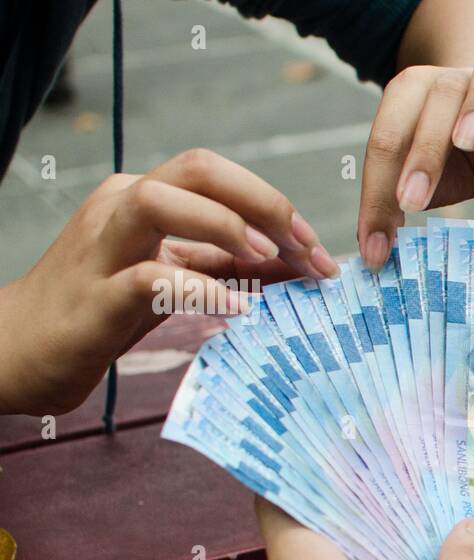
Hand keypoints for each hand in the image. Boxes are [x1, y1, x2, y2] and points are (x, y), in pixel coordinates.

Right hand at [0, 149, 335, 416]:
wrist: (20, 351)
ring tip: (268, 258)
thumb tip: (299, 264)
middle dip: (263, 201)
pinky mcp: (95, 296)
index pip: (217, 175)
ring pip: (160, 201)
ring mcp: (103, 247)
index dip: (275, 204)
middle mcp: (121, 207)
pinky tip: (240, 307)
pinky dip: (199, 289)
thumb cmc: (103, 313)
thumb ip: (232, 268)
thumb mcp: (178, 282)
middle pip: (197, 168)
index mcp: (143, 199)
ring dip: (224, 224)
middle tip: (306, 246)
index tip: (318, 249)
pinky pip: (148, 277)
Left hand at [357, 42, 473, 269]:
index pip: (388, 135)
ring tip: (466, 143)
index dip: (377, 190)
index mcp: (414, 95)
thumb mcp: (426, 183)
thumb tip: (374, 249)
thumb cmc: (459, 162)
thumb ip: (398, 203)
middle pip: (438, 98)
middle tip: (412, 203)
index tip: (376, 245)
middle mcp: (455, 79)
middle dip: (422, 153)